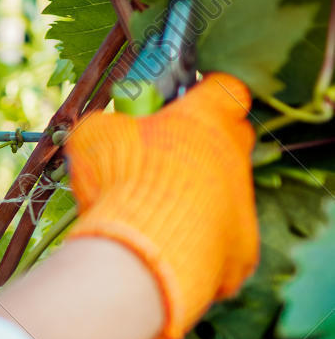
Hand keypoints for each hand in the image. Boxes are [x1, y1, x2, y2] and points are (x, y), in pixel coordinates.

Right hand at [64, 72, 256, 338]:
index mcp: (206, 118)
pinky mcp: (243, 244)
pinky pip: (225, 236)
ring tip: (158, 212)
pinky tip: (169, 246)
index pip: (224, 90)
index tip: (184, 106)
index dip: (204, 97)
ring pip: (227, 190)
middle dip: (205, 145)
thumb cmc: (121, 181)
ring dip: (199, 196)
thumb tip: (106, 129)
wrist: (146, 248)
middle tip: (166, 160)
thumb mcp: (95, 137)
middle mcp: (234, 154)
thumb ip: (108, 125)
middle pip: (233, 139)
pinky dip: (200, 239)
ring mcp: (243, 201)